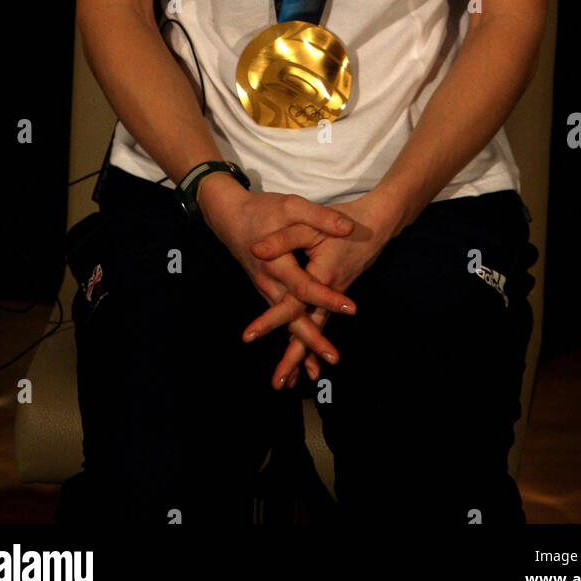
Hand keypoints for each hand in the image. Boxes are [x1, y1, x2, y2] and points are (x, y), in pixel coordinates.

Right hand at [197, 174, 359, 375]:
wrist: (230, 217)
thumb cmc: (262, 210)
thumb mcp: (292, 206)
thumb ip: (319, 217)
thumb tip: (346, 228)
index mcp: (277, 263)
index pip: (305, 286)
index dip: (327, 297)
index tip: (350, 308)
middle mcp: (269, 282)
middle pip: (291, 317)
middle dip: (311, 340)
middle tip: (333, 358)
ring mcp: (266, 289)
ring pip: (284, 324)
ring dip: (297, 349)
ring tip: (313, 374)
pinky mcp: (267, 291)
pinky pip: (280, 321)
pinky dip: (289, 341)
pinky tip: (297, 362)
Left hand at [242, 190, 401, 387]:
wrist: (375, 223)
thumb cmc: (341, 222)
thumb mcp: (309, 224)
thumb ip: (283, 238)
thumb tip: (255, 250)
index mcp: (321, 276)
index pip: (291, 304)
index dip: (270, 320)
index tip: (248, 336)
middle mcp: (329, 294)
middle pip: (309, 331)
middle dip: (293, 359)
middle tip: (278, 384)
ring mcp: (335, 298)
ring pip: (317, 331)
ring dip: (304, 358)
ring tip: (288, 383)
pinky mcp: (335, 297)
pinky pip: (321, 324)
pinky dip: (313, 343)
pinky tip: (308, 363)